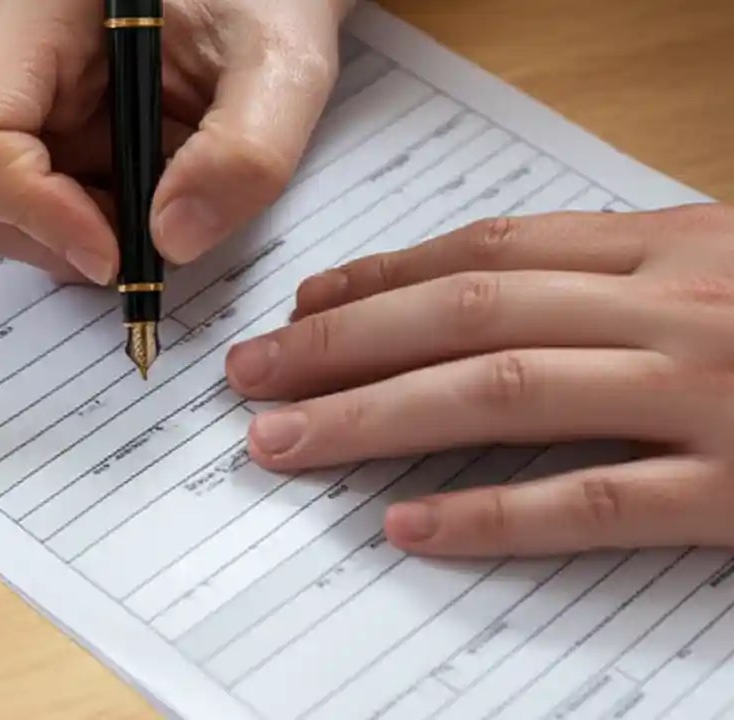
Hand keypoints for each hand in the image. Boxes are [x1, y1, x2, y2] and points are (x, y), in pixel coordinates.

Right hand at [0, 0, 351, 284]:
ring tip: (164, 200)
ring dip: (82, 235)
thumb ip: (247, 151)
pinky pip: (35, 202)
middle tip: (153, 231)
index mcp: (36, 18)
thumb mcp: (284, 64)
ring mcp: (15, 94)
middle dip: (62, 237)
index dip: (33, 213)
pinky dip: (94, 223)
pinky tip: (153, 188)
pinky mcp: (39, 123)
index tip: (115, 253)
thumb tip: (172, 242)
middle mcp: (3, 57)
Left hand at [224, 204, 733, 557]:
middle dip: (343, 343)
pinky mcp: (733, 490)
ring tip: (285, 441)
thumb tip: (482, 291)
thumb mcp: (726, 269)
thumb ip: (619, 273)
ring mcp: (704, 395)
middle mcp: (673, 310)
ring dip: (374, 416)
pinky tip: (406, 526)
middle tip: (254, 374)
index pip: (491, 252)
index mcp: (671, 247)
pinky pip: (590, 503)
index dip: (380, 278)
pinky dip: (489, 513)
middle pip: (469, 314)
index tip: (301, 306)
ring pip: (503, 393)